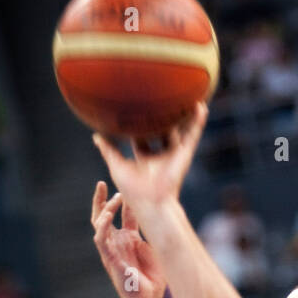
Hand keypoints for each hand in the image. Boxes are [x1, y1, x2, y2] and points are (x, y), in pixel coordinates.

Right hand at [91, 180, 166, 297]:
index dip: (124, 200)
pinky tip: (106, 216)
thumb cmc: (152, 280)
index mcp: (130, 239)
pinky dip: (102, 227)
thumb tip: (153, 214)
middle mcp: (118, 242)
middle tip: (102, 184)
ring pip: (101, 224)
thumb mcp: (155, 249)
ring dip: (105, 209)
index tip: (125, 185)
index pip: (123, 215)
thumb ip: (151, 233)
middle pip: (105, 216)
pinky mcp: (110, 258)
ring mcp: (112, 250)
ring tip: (113, 197)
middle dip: (102, 200)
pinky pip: (101, 240)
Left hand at [92, 101, 207, 218]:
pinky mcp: (184, 154)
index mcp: (145, 158)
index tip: (133, 108)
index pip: (141, 137)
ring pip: (180, 130)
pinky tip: (201, 106)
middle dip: (160, 116)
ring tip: (187, 96)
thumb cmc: (133, 189)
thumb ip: (108, 149)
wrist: (152, 201)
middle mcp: (161, 155)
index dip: (137, 124)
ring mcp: (174, 154)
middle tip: (157, 97)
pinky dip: (198, 121)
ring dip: (183, 115)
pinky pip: (193, 134)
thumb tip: (96, 135)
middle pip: (161, 131)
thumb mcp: (117, 165)